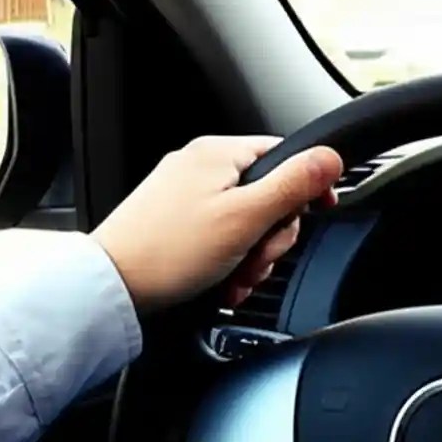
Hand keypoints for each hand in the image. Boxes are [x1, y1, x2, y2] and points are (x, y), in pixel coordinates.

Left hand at [92, 136, 342, 311]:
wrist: (111, 288)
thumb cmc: (170, 252)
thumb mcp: (246, 217)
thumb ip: (293, 185)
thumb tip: (331, 157)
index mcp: (219, 152)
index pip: (286, 157)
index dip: (307, 188)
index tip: (320, 211)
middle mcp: (200, 165)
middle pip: (268, 193)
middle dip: (271, 236)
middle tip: (257, 259)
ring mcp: (184, 193)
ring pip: (246, 219)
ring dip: (251, 254)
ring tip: (235, 277)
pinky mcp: (174, 220)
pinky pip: (221, 233)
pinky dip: (228, 259)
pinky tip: (222, 281)